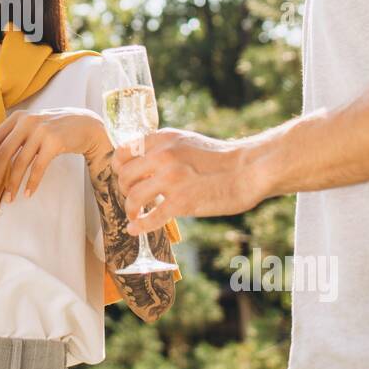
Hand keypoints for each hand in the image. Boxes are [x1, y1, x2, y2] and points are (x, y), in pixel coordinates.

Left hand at [0, 108, 109, 204]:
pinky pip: (38, 167)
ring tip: (9, 198)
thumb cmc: (54, 128)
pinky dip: (32, 182)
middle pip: (2, 153)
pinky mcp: (54, 141)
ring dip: (12, 183)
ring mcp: (41, 130)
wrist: (86, 125)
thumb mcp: (29, 125)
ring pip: (19, 162)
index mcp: (16, 117)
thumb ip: (7, 132)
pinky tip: (27, 193)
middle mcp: (26, 121)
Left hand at [111, 128, 268, 233]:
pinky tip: (136, 229)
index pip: (123, 152)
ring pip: (133, 197)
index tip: (124, 178)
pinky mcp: (182, 202)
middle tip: (132, 199)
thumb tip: (142, 163)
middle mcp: (163, 156)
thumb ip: (164, 148)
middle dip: (124, 190)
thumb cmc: (221, 158)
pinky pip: (150, 218)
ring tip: (135, 215)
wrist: (249, 169)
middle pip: (124, 176)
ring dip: (130, 209)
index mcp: (163, 139)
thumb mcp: (187, 142)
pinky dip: (140, 226)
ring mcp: (171, 179)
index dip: (119, 168)